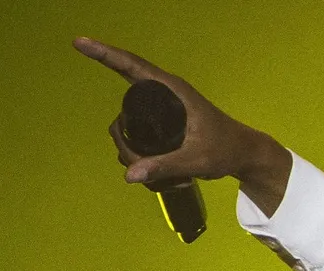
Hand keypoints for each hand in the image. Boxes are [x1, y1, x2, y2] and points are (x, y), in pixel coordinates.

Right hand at [74, 36, 291, 213]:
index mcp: (173, 90)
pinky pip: (138, 128)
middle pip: (123, 104)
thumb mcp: (196, 161)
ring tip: (150, 169)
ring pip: (129, 121)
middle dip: (121, 133)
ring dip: (128, 145)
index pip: (131, 65)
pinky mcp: (164, 119)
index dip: (103, 53)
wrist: (245, 154)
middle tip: (135, 160)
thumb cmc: (226, 151)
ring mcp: (163, 106)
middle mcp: (165, 93)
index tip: (79, 43)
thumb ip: (164, 168)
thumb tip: (128, 175)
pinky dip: (137, 148)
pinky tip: (148, 167)